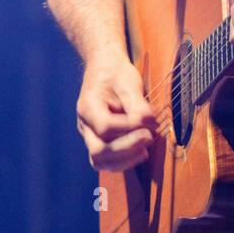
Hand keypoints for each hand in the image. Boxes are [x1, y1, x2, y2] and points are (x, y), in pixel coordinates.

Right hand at [76, 54, 157, 171]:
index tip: (147, 121)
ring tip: (146, 149)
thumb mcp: (128, 82)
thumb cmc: (115, 74)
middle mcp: (85, 125)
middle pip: (98, 151)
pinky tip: (141, 152)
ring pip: (100, 161)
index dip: (128, 128)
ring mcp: (90, 136)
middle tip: (149, 137)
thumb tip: (149, 123)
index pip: (104, 126)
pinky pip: (107, 161)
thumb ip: (137, 104)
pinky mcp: (99, 142)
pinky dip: (124, 161)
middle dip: (126, 149)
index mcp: (88, 107)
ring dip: (125, 160)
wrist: (104, 70)